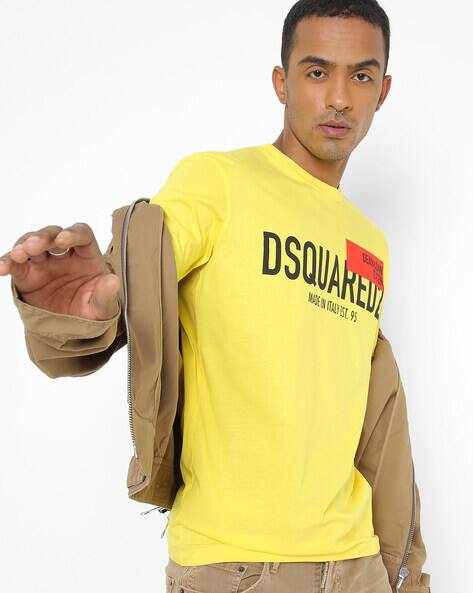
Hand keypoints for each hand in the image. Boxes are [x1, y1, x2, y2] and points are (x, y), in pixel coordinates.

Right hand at [0, 223, 120, 320]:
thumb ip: (106, 295)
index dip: (73, 233)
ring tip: (18, 255)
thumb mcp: (103, 307)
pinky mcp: (27, 275)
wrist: (75, 329)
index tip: (63, 240)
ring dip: (23, 245)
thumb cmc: (93, 311)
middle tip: (34, 246)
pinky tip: (2, 268)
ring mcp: (44, 263)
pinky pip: (15, 265)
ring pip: (31, 243)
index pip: (82, 234)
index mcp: (87, 256)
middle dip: (43, 237)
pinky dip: (6, 263)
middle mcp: (64, 255)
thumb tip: (112, 281)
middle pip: (53, 234)